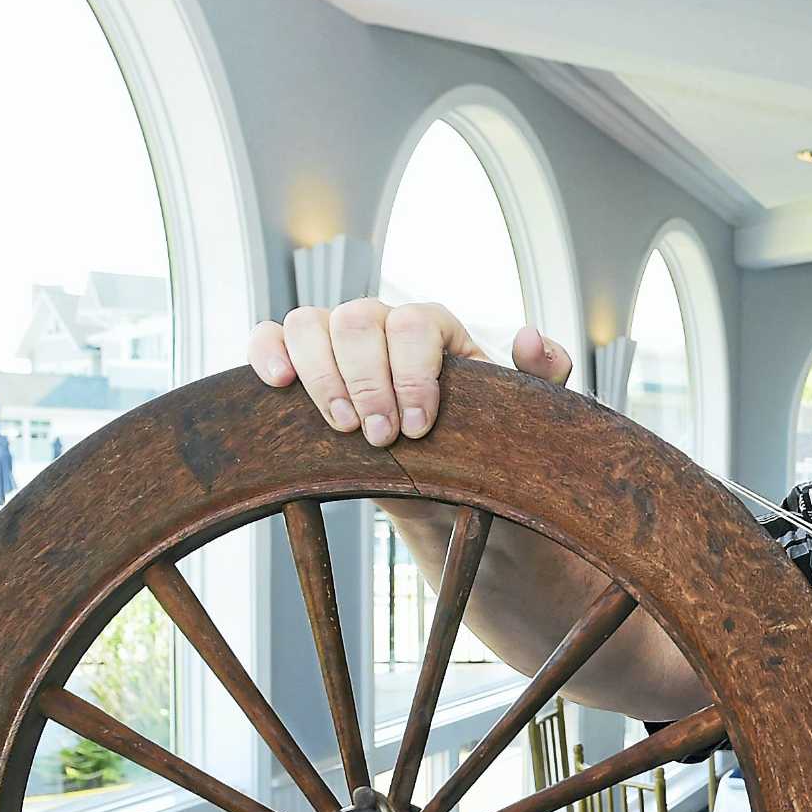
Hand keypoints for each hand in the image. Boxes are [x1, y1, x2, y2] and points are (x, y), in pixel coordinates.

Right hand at [246, 300, 573, 444]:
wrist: (447, 491)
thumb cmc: (485, 446)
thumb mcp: (524, 415)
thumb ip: (544, 374)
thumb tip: (528, 336)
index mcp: (435, 329)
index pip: (415, 324)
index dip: (413, 373)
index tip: (420, 427)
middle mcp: (382, 325)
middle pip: (358, 320)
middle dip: (367, 381)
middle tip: (382, 438)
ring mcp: (338, 343)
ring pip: (309, 323)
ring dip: (322, 377)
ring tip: (344, 430)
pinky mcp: (302, 368)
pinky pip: (270, 337)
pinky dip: (266, 351)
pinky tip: (278, 384)